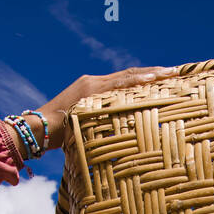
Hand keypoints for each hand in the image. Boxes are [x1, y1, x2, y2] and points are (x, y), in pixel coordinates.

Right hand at [37, 66, 180, 149]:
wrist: (37, 130)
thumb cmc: (59, 137)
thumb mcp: (84, 129)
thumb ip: (100, 128)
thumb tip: (119, 142)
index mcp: (94, 90)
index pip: (125, 81)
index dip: (145, 78)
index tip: (165, 79)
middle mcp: (94, 83)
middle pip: (130, 75)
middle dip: (154, 72)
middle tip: (176, 71)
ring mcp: (92, 85)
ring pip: (127, 76)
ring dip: (151, 73)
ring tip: (171, 72)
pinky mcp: (89, 91)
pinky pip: (119, 83)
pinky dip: (137, 80)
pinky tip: (154, 79)